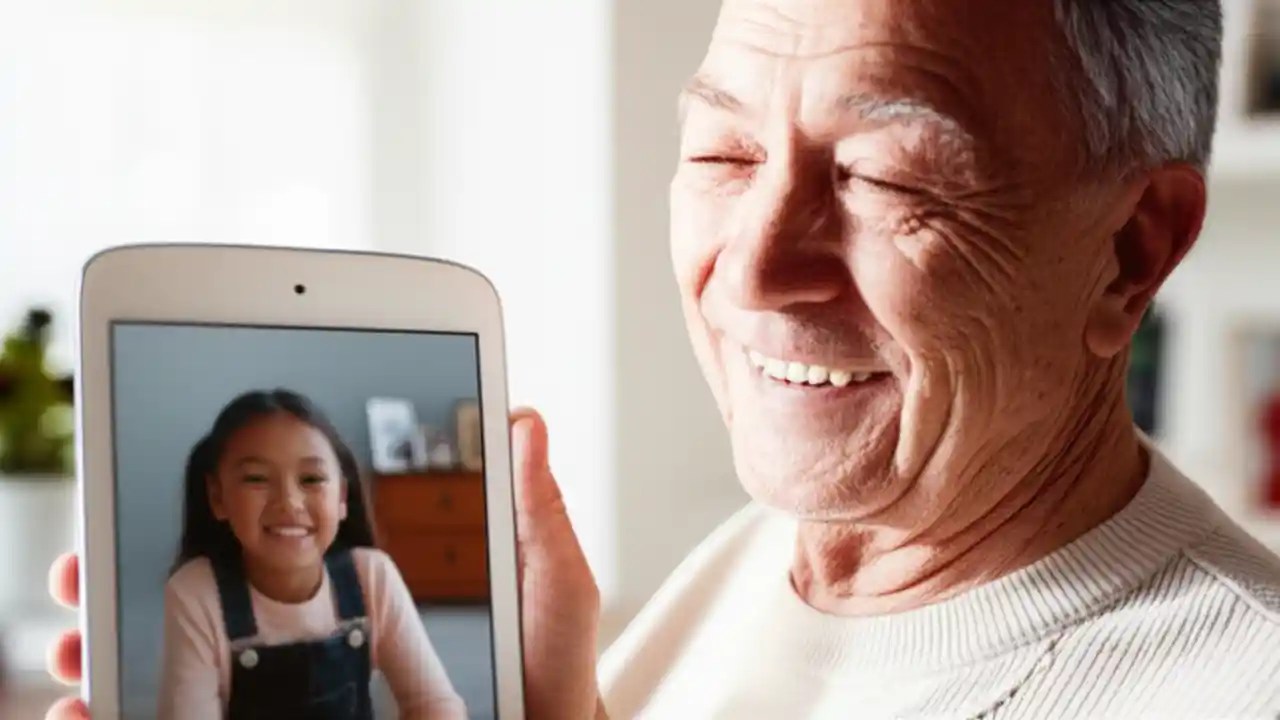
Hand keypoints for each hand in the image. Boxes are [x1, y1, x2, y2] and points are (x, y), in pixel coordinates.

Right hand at [44, 408, 603, 719]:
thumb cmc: (552, 669)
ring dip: (111, 656)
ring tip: (70, 653)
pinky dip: (145, 718)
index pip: (279, 547)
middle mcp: (332, 638)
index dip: (214, 521)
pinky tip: (101, 710)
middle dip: (123, 590)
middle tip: (73, 577)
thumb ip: (532, 504)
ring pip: (191, 678)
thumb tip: (523, 416)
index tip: (158, 500)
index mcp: (375, 590)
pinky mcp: (313, 716)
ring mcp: (316, 687)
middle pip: (214, 608)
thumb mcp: (549, 576)